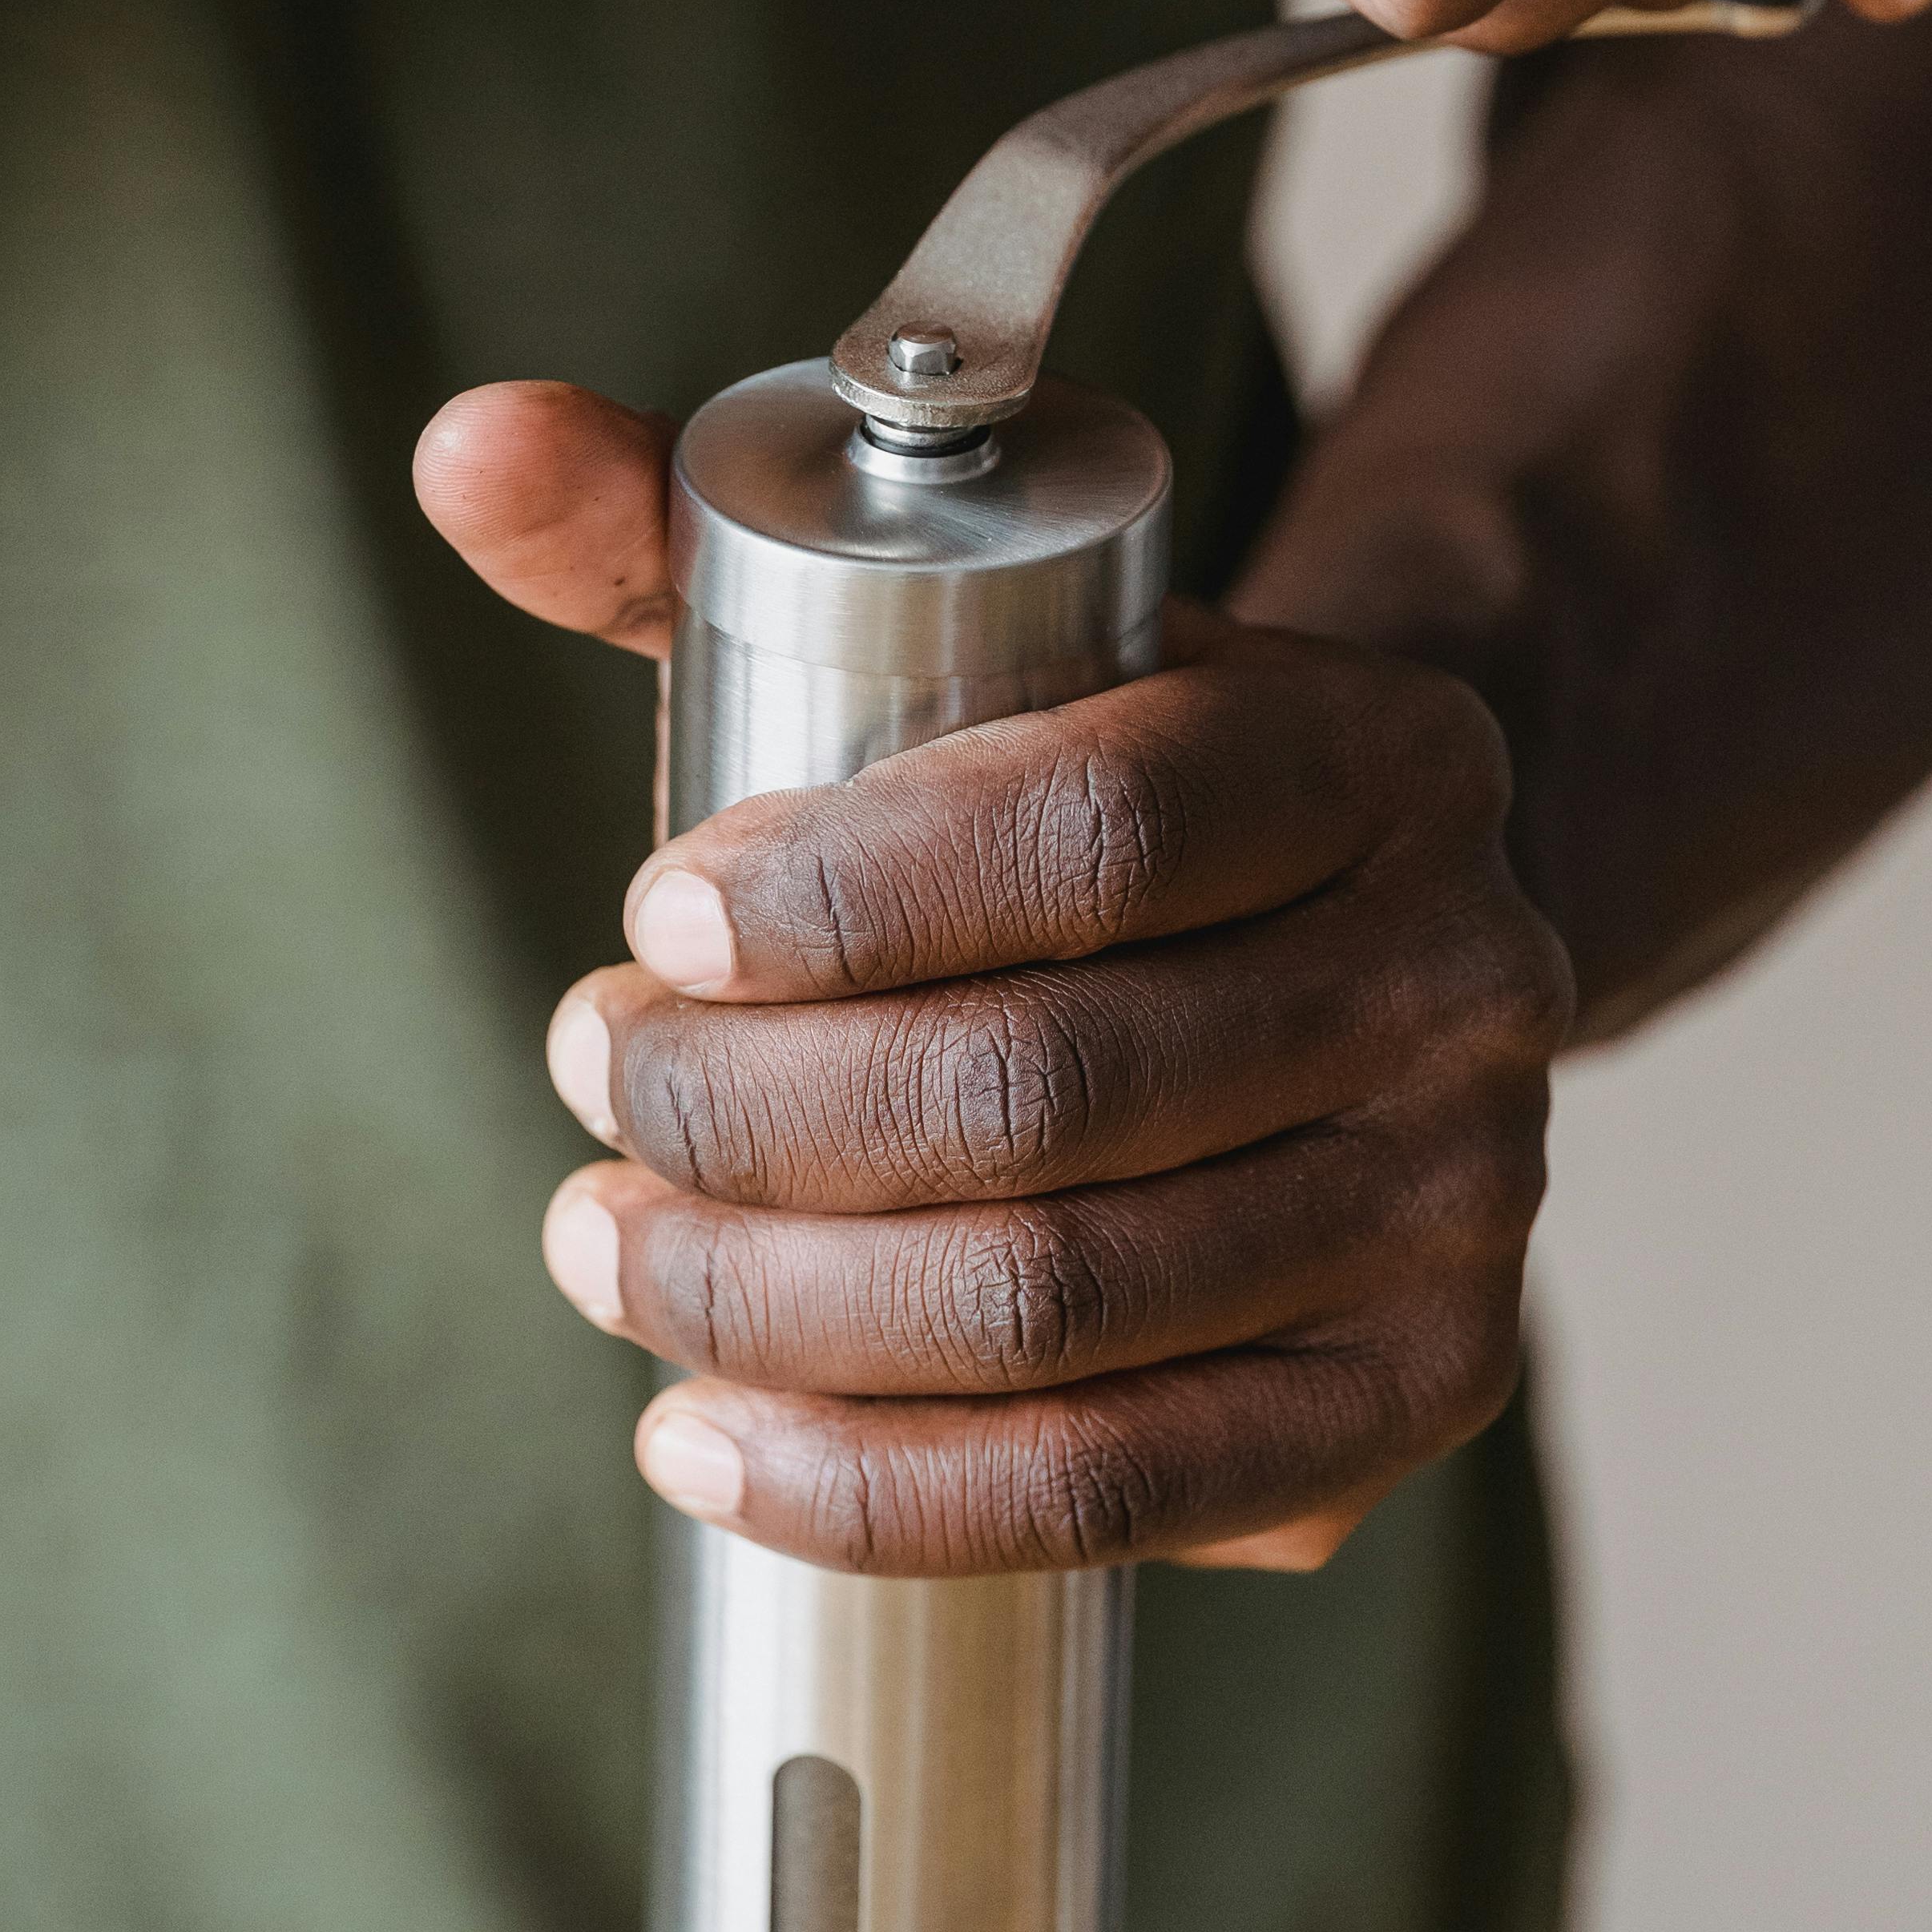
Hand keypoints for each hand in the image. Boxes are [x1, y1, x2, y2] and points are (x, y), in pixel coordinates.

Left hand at [413, 380, 1567, 1570]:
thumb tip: (466, 443)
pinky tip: (706, 1441)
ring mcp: (1463, 1208)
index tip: (653, 920)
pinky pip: (1118, 1488)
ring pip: (1059, 1309)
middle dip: (756, 1115)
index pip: (1103, 826)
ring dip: (772, 1301)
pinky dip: (877, 1489)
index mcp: (1381, 748)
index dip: (850, 896)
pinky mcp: (1415, 1398)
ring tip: (607, 1241)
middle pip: (1049, 1090)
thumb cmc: (1081, 784)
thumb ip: (686, 529)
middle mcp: (1465, 976)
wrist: (1355, 936)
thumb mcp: (934, 630)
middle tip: (597, 1080)